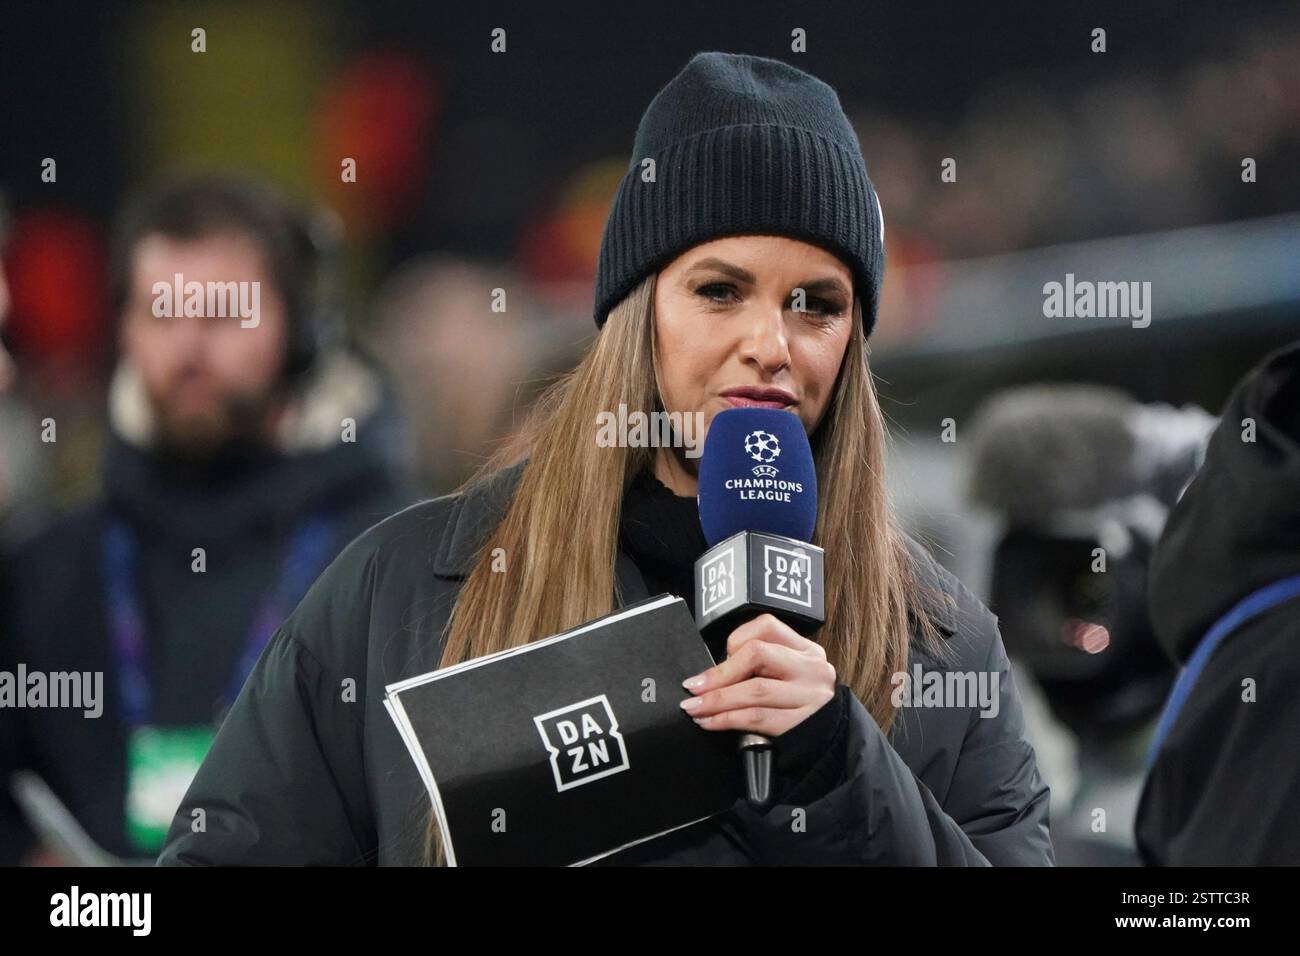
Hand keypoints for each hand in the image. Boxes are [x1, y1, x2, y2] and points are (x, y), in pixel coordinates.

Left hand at [680, 613, 836, 736]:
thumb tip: (711, 675)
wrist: (832, 742)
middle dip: (719, 673)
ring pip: (754, 690)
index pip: (766, 627)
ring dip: (717, 700)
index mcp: (805, 649)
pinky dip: (727, 720)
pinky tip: (710, 722)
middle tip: (693, 687)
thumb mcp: (789, 676)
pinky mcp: (803, 724)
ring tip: (695, 708)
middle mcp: (811, 668)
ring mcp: (810, 696)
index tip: (718, 657)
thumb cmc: (799, 706)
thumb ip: (760, 667)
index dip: (735, 640)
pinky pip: (757, 718)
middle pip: (757, 655)